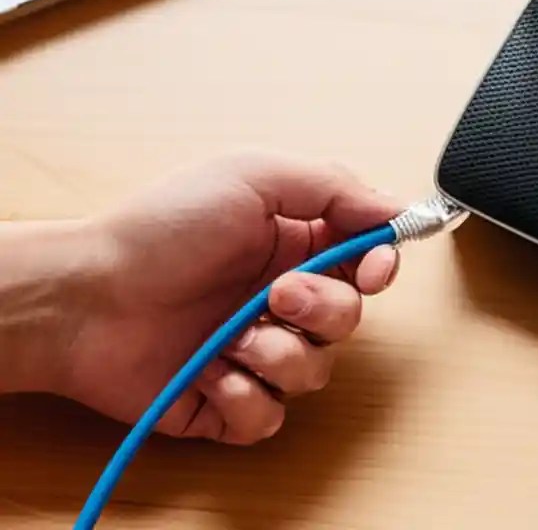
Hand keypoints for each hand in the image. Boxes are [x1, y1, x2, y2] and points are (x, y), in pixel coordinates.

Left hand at [56, 152, 403, 444]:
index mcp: (292, 245)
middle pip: (349, 320)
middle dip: (324, 311)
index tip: (372, 268)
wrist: (83, 298)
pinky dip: (245, 399)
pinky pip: (270, 418)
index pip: (367, 261)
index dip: (380, 267)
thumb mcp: (252, 176)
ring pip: (316, 373)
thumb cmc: (158, 230)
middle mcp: (278, 299)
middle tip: (277, 296)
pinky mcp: (225, 402)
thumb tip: (396, 209)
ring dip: (280, 355)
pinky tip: (211, 374)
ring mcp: (253, 352)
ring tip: (232, 338)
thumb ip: (334, 185)